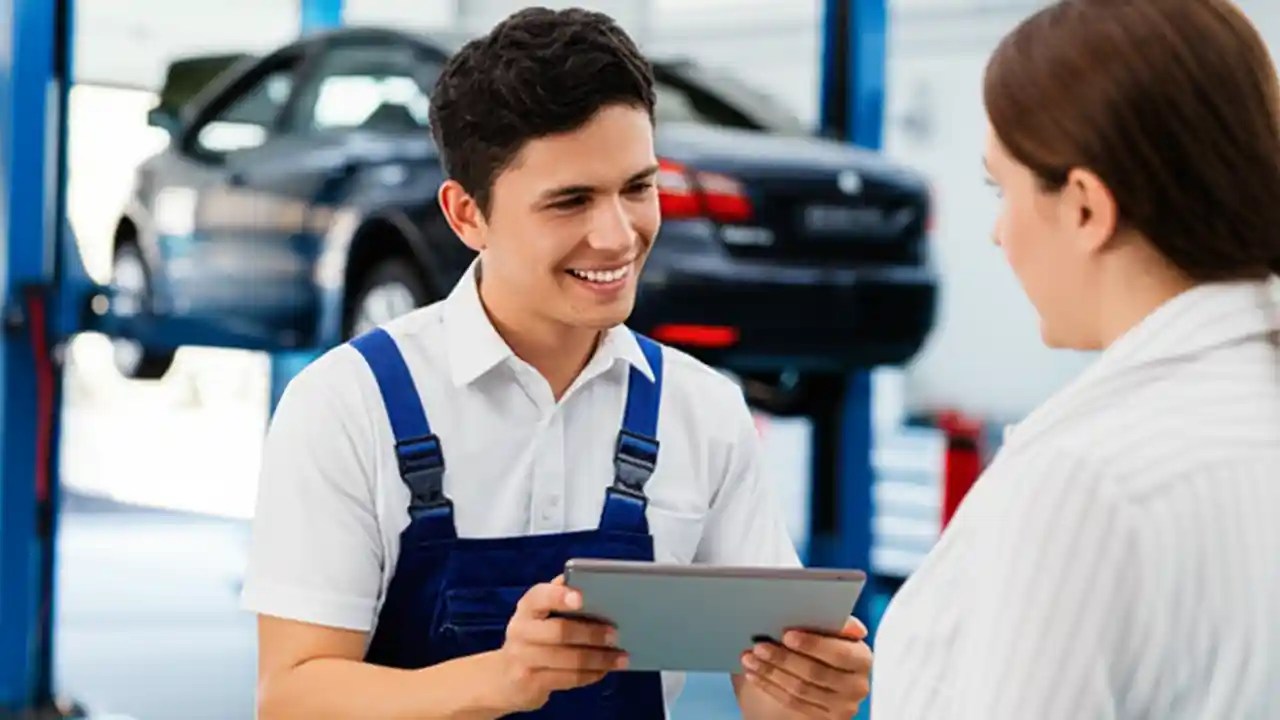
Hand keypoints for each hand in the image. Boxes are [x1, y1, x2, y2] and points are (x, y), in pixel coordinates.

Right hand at [490, 575, 627, 712]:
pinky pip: (569, 679)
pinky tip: (605, 670)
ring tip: (621, 658)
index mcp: (527, 607)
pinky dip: (592, 675)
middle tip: (616, 634)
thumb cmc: (533, 638)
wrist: (504, 678)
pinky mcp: (532, 684)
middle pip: (559, 631)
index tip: (581, 597)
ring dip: (599, 659)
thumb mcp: (539, 615)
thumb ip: (559, 596)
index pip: (540, 596)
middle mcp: (521, 631)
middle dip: (591, 633)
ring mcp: (524, 660)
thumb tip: (588, 580)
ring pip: (569, 660)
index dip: (560, 596)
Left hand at [740, 617, 871, 718]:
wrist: (814, 678)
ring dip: (771, 672)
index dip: (813, 644)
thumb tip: (798, 604)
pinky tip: (753, 674)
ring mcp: (842, 705)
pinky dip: (769, 686)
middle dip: (784, 658)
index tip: (787, 634)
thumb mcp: (824, 631)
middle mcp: (857, 684)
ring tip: (750, 657)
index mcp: (861, 656)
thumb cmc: (818, 647)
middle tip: (759, 645)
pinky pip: (793, 702)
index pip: (840, 652)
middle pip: (816, 672)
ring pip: (801, 688)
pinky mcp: (826, 718)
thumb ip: (821, 620)